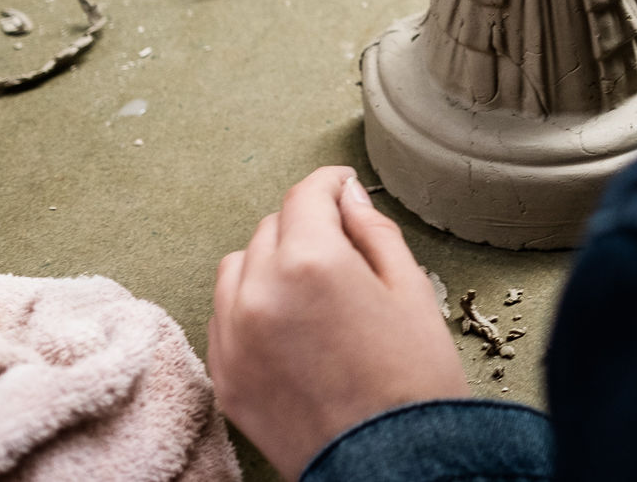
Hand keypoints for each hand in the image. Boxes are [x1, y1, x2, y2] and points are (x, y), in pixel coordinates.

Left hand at [209, 168, 467, 480]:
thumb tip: (348, 198)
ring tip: (311, 289)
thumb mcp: (410, 291)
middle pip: (271, 227)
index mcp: (312, 262)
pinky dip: (250, 307)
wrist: (391, 464)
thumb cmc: (412, 384)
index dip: (329, 183)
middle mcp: (260, 292)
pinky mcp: (224, 376)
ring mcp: (234, 337)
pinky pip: (224, 317)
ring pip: (238, 267)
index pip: (306, 195)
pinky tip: (289, 326)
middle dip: (306, 226)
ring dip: (270, 264)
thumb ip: (374, 232)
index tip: (342, 185)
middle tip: (342, 247)